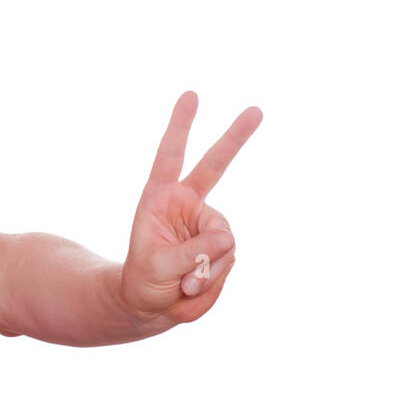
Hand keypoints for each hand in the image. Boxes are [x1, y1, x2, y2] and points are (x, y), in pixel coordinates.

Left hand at [120, 91, 261, 326]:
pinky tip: (192, 289)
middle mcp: (187, 204)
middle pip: (215, 166)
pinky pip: (229, 263)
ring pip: (225, 243)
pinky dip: (212, 282)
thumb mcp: (156, 267)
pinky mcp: (223, 247)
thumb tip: (229, 239)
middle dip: (235, 138)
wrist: (150, 304)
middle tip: (256, 109)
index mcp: (160, 198)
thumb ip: (191, 253)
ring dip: (207, 270)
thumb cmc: (143, 280)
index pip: (170, 156)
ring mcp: (208, 225)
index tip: (191, 95)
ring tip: (182, 285)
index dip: (180, 126)